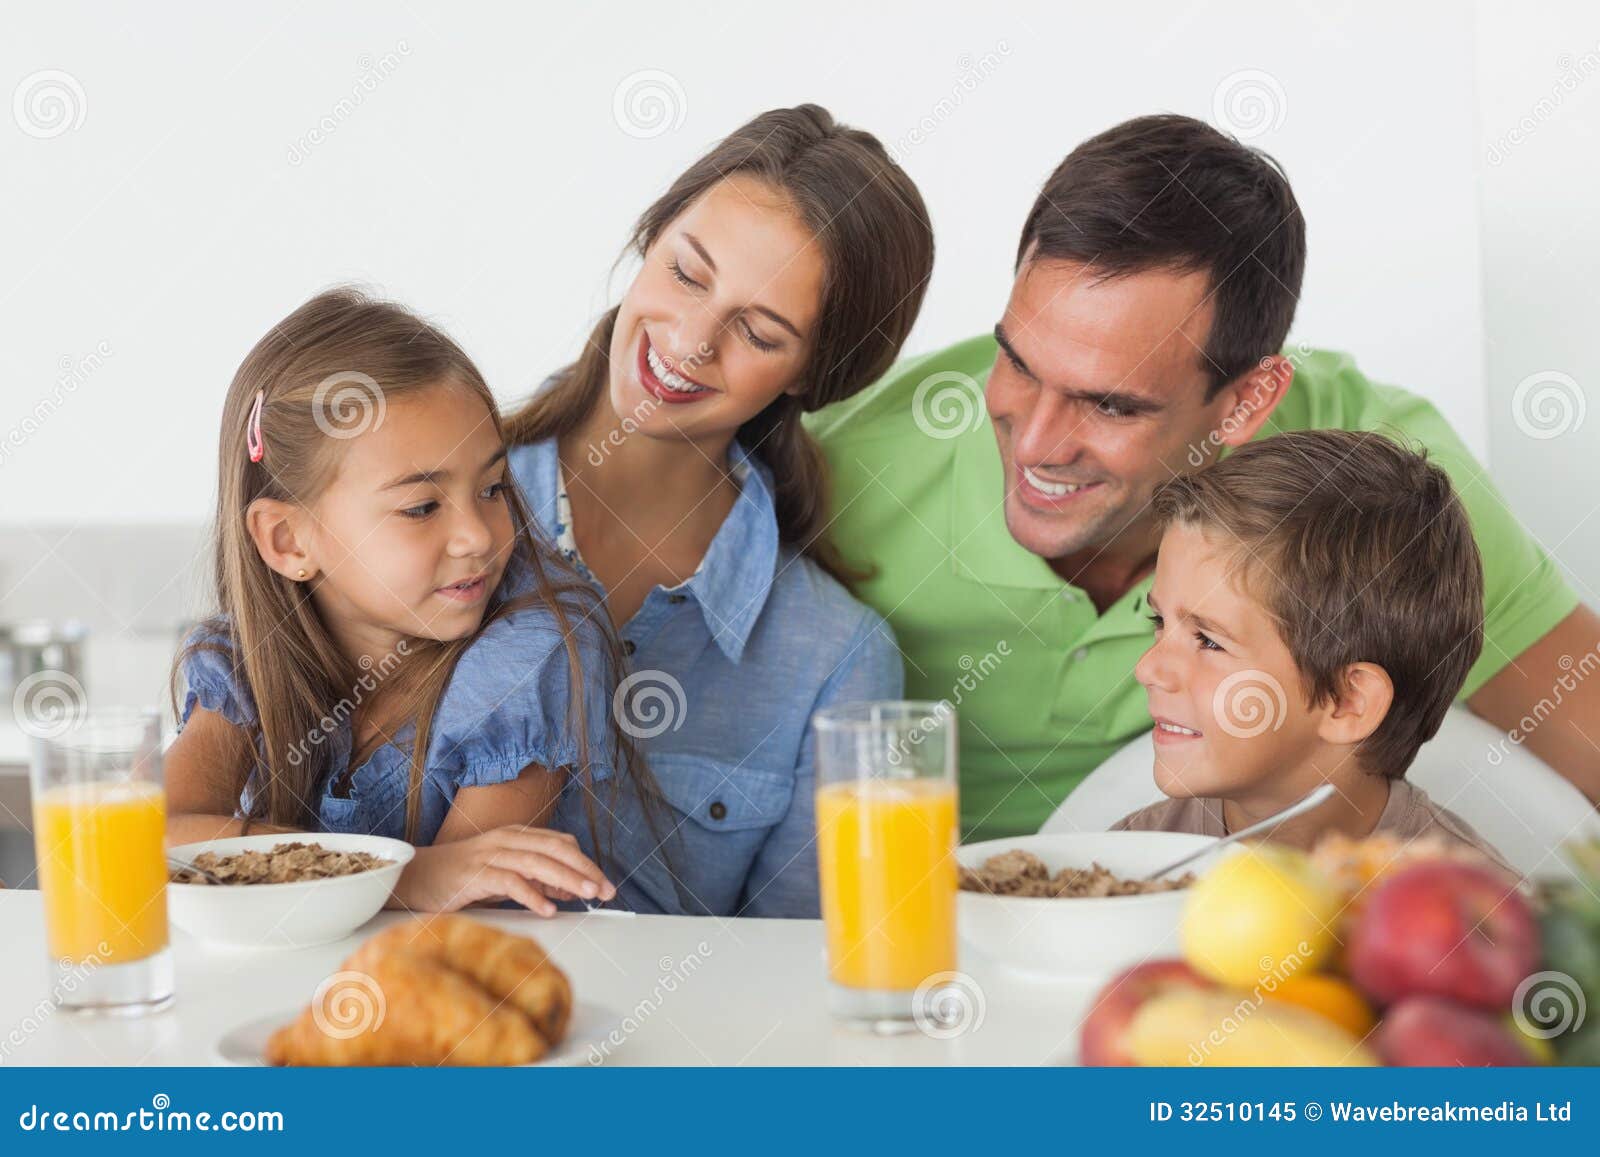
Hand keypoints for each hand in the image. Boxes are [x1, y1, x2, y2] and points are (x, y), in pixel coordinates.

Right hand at [388, 826, 615, 915]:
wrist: (416, 876)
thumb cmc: (461, 876)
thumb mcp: (504, 874)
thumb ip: (534, 878)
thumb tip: (568, 889)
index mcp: (515, 836)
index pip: (560, 843)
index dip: (585, 862)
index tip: (603, 883)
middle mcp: (506, 840)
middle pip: (555, 849)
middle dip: (585, 869)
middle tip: (606, 890)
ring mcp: (489, 854)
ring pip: (537, 862)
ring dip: (566, 879)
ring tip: (586, 895)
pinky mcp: (474, 874)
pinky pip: (509, 881)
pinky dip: (532, 894)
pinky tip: (548, 908)